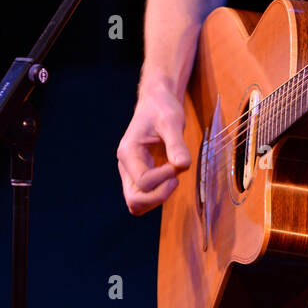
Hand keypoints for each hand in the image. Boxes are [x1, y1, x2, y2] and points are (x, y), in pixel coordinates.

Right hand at [117, 87, 190, 214]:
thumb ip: (176, 144)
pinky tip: (170, 178)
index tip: (177, 163)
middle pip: (134, 200)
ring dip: (159, 197)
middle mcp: (125, 165)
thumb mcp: (172, 121)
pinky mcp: (140, 175)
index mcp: (128, 152)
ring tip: (173, 178)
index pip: (142, 182)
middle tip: (175, 179)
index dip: (163, 178)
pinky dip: (158, 195)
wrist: (157, 103)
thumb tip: (182, 165)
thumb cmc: (162, 108)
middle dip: (158, 196)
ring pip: (137, 203)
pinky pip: (144, 197)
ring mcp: (131, 172)